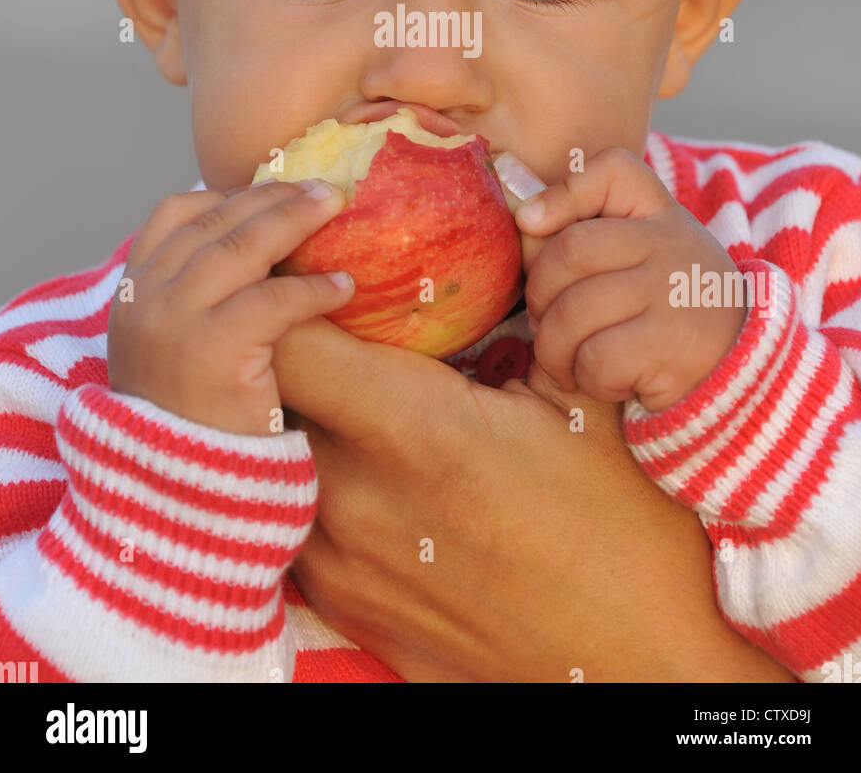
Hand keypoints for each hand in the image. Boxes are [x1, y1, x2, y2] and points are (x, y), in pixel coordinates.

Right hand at [107, 179, 354, 433]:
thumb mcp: (170, 346)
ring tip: (336, 209)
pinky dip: (315, 288)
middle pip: (216, 221)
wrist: (174, 495)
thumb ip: (194, 296)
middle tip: (323, 188)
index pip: (173, 215)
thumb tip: (254, 240)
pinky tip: (345, 287)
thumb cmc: (189, 421)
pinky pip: (275, 299)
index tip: (272, 190)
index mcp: (129, 292)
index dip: (227, 195)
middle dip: (273, 197)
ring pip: (244, 246)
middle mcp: (144, 299)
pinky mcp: (213, 349)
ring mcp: (173, 321)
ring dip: (296, 219)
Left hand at [272, 317, 794, 682]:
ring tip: (360, 406)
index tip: (318, 283)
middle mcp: (357, 500)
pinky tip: (378, 476)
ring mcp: (342, 564)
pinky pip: (300, 522)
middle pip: (273, 399)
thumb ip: (507, 321)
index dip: (290, 302)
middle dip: (292, 357)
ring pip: (280, 461)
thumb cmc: (621, 521)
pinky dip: (321, 486)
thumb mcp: (575, 396)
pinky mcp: (346, 608)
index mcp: (415, 431)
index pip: (290, 343)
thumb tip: (471, 256)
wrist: (639, 657)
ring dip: (305, 424)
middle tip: (338, 333)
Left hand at [515, 146, 747, 411]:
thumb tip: (525, 219)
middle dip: (538, 294)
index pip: (613, 171)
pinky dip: (588, 379)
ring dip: (553, 349)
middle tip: (542, 321)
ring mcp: (673, 291)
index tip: (529, 221)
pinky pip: (596, 358)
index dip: (562, 192)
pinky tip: (608, 381)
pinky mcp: (671, 344)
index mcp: (659, 214)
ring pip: (573, 312)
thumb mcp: (640, 258)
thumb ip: (582, 233)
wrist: (740, 371)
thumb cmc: (667, 311)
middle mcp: (671, 243)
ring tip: (565, 361)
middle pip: (569, 251)